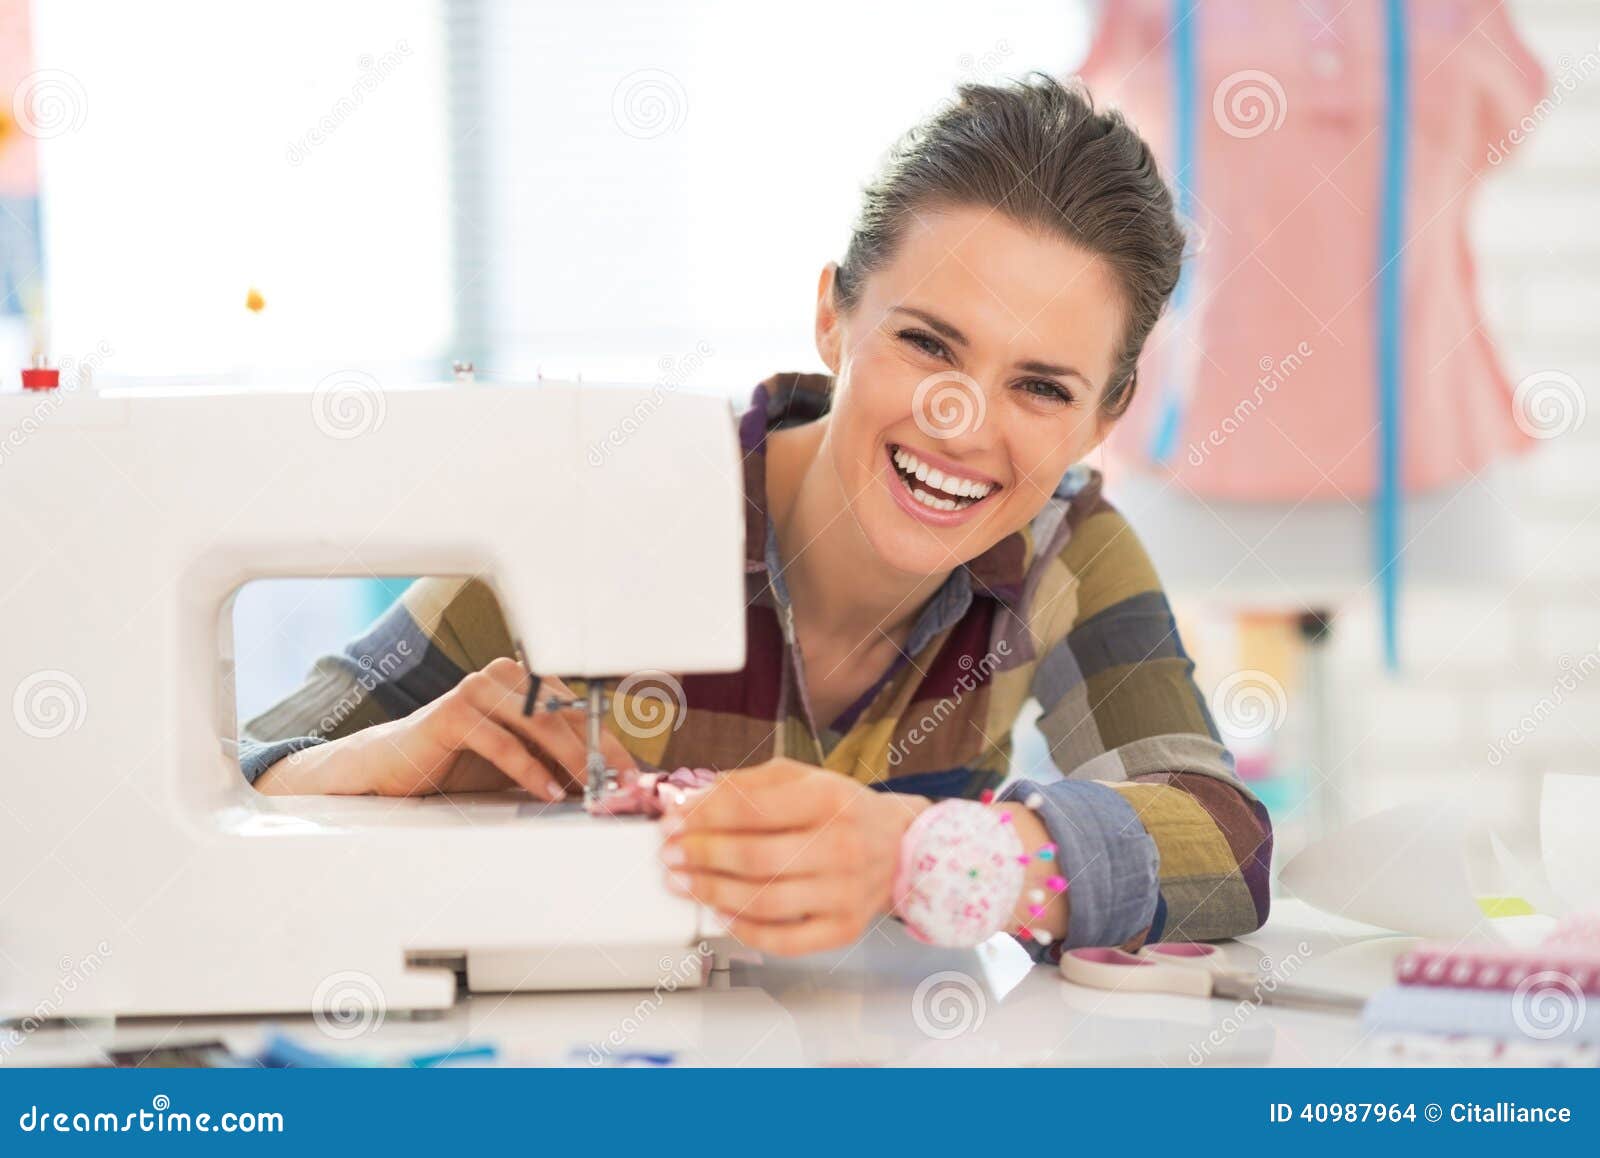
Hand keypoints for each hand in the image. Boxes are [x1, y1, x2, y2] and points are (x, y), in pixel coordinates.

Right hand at [254, 656, 638, 798]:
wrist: (390, 767)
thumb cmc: (456, 763)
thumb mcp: (516, 760)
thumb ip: (554, 759)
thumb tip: (605, 779)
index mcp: (522, 680)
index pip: (578, 712)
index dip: (608, 743)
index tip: (632, 774)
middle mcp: (503, 676)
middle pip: (565, 715)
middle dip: (598, 754)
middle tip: (620, 786)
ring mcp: (477, 690)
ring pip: (540, 725)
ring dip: (572, 761)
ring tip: (592, 791)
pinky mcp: (454, 713)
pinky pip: (503, 743)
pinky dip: (531, 771)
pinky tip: (549, 793)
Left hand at [657, 758, 929, 954]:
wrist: (900, 847)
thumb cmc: (841, 810)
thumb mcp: (802, 778)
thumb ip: (746, 785)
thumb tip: (691, 803)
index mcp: (828, 799)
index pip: (752, 808)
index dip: (703, 816)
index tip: (672, 822)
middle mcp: (841, 845)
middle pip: (755, 857)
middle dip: (700, 856)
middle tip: (669, 855)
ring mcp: (845, 892)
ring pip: (765, 901)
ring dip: (712, 894)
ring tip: (682, 884)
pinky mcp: (844, 929)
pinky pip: (786, 940)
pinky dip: (746, 931)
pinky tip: (721, 915)